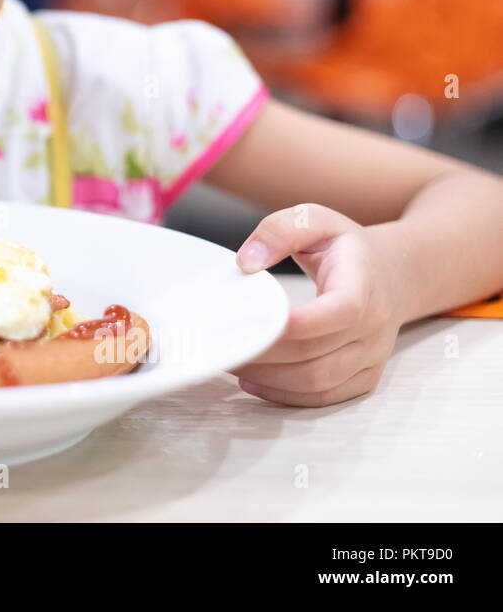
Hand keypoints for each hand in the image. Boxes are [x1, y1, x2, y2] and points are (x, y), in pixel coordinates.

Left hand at [230, 204, 406, 407]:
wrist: (394, 272)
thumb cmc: (346, 245)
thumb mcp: (315, 219)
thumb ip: (279, 230)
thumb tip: (246, 262)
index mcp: (362, 287)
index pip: (333, 314)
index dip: (288, 325)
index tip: (242, 321)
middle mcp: (372, 328)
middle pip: (316, 356)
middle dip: (264, 356)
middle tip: (221, 346)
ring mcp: (372, 356)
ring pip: (318, 383)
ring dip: (270, 380)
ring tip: (232, 363)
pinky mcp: (364, 376)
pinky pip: (326, 397)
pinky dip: (287, 396)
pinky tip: (254, 382)